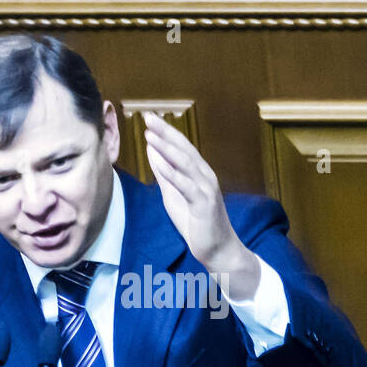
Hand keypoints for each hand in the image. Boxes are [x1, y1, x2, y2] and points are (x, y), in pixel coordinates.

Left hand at [143, 111, 259, 298]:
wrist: (218, 251)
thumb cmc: (197, 224)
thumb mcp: (174, 196)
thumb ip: (165, 174)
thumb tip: (152, 152)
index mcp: (199, 173)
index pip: (181, 148)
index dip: (166, 132)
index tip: (150, 119)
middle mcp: (205, 176)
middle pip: (184, 149)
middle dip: (166, 132)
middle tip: (149, 116)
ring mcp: (206, 189)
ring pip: (185, 163)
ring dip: (167, 147)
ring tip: (151, 134)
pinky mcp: (204, 203)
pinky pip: (186, 185)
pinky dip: (172, 172)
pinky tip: (159, 161)